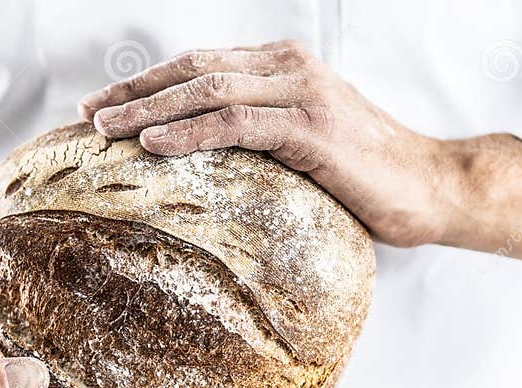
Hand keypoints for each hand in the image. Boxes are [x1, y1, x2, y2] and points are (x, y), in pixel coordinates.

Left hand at [79, 40, 521, 273]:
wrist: (433, 187)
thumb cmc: (370, 176)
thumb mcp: (307, 147)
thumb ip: (263, 138)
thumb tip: (211, 165)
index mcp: (285, 68)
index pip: (201, 66)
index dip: (148, 83)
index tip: (106, 104)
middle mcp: (290, 68)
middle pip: (194, 70)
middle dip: (134, 91)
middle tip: (87, 114)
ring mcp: (302, 93)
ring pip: (207, 90)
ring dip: (149, 110)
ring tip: (103, 129)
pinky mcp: (312, 128)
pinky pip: (236, 123)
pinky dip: (189, 131)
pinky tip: (152, 145)